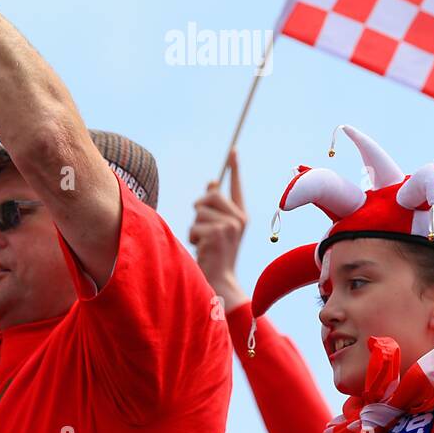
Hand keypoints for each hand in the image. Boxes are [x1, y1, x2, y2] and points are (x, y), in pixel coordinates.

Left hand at [189, 149, 249, 309]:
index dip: (234, 168)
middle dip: (199, 209)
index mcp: (241, 216)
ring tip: (204, 244)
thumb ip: (215, 208)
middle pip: (210, 195)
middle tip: (202, 230)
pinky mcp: (218, 233)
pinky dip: (192, 238)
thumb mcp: (217, 228)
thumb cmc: (215, 255)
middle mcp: (239, 219)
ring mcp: (230, 226)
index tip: (233, 151)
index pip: (235, 187)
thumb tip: (212, 183)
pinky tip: (202, 250)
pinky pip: (194, 225)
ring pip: (199, 211)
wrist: (219, 281)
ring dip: (194, 227)